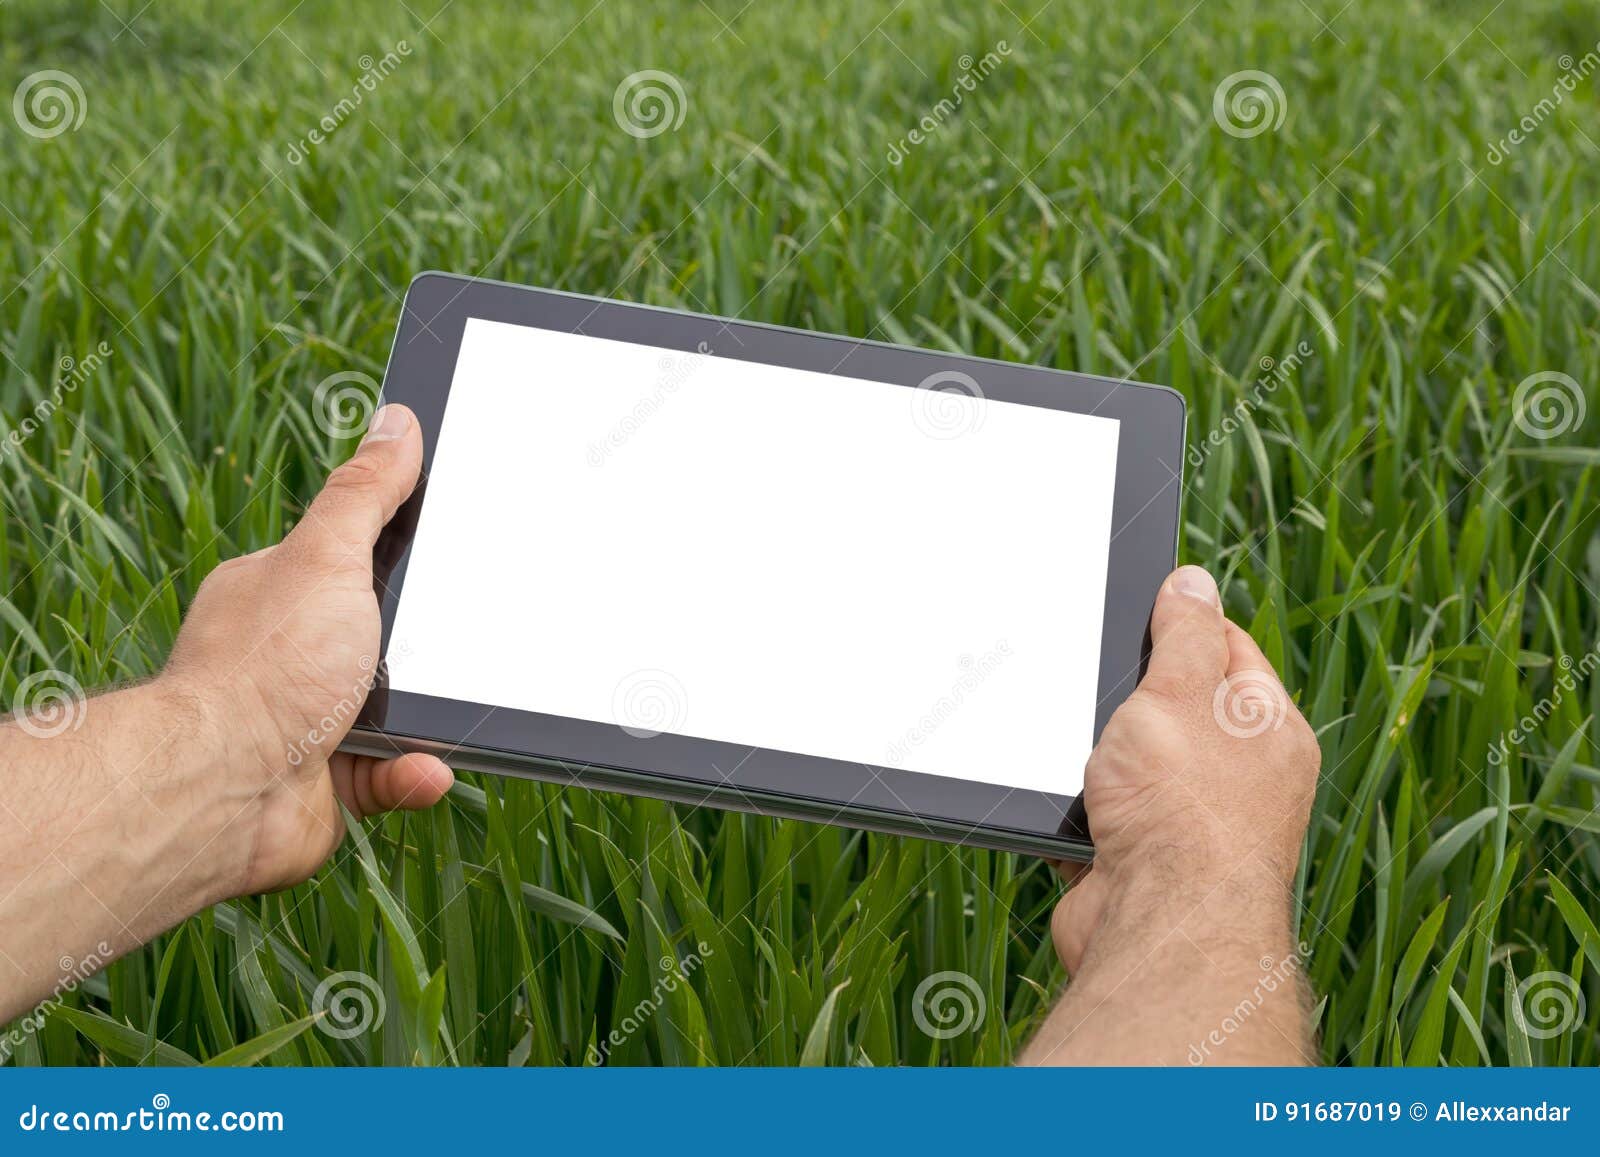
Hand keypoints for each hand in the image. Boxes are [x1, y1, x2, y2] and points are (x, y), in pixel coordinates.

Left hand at [163, 403, 452, 894]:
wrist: (225, 791)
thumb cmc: (266, 669)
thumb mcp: (329, 558)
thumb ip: (365, 494)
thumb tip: (397, 422)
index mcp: (278, 592)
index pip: (349, 558)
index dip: (398, 556)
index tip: (448, 557)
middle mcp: (287, 655)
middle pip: (380, 636)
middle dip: (424, 648)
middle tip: (459, 644)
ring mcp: (306, 720)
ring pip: (395, 709)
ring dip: (428, 717)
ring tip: (449, 715)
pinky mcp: (328, 782)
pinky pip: (392, 773)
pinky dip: (413, 773)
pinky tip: (425, 768)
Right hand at [1051, 564, 1319, 973]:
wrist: (1159, 924)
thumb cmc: (1186, 806)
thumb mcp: (1182, 689)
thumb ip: (1187, 631)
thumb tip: (1193, 582)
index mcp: (1268, 732)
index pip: (1230, 653)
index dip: (1184, 626)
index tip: (1141, 611)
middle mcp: (1241, 782)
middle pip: (1176, 709)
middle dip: (1130, 697)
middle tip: (1098, 681)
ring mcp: (1191, 828)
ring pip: (1132, 765)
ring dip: (1099, 757)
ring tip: (1085, 749)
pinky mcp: (1142, 867)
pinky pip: (1101, 818)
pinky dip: (1079, 810)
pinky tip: (1069, 801)